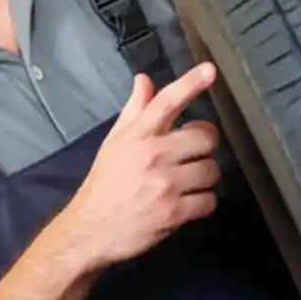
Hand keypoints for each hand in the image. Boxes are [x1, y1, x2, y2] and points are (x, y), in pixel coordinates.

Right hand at [58, 63, 220, 268]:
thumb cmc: (105, 183)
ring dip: (204, 178)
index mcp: (137, 135)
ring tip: (185, 184)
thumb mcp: (115, 142)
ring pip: (211, 171)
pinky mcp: (173, 212)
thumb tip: (144, 80)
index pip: (166, 102)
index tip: (209, 70)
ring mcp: (164, 184)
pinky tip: (186, 204)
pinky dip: (202, 204)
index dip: (190, 83)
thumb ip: (134, 110)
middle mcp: (152, 155)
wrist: (90, 229)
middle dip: (204, 148)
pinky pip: (209, 201)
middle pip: (205, 138)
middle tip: (191, 155)